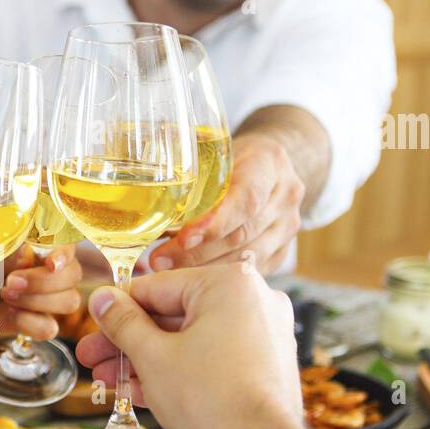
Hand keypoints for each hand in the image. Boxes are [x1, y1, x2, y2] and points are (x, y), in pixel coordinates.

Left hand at [0, 244, 82, 339]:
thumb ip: (7, 250)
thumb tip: (26, 254)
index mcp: (41, 244)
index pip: (68, 244)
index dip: (64, 254)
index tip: (50, 263)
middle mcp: (52, 270)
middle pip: (73, 274)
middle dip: (43, 281)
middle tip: (11, 282)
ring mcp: (49, 298)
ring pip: (70, 300)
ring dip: (38, 300)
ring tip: (7, 296)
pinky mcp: (38, 323)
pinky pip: (50, 327)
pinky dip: (31, 322)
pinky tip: (12, 314)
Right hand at [75, 264, 302, 428]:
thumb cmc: (210, 398)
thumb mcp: (152, 356)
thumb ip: (123, 323)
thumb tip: (101, 300)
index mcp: (228, 284)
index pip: (156, 287)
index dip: (117, 309)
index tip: (92, 322)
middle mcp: (252, 300)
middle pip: (173, 316)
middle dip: (129, 342)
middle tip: (93, 358)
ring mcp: (262, 333)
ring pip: (190, 340)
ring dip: (148, 360)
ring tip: (110, 380)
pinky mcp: (264, 364)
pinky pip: (211, 357)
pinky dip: (179, 370)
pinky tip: (140, 391)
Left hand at [149, 134, 303, 275]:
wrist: (269, 165)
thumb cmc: (231, 156)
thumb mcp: (213, 147)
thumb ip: (187, 167)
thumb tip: (141, 193)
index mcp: (269, 163)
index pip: (246, 198)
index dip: (216, 221)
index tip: (184, 237)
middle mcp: (286, 195)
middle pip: (241, 233)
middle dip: (197, 252)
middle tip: (158, 261)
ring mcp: (288, 226)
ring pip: (246, 257)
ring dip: (203, 270)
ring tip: (166, 273)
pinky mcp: (282, 250)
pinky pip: (249, 270)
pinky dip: (217, 278)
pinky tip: (189, 281)